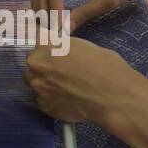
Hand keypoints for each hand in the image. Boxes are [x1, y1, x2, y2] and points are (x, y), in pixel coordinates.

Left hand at [24, 35, 140, 124]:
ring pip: (37, 83)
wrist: (113, 97)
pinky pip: (44, 99)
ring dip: (47, 83)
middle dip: (46, 66)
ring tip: (68, 86)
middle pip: (34, 63)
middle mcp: (35, 65)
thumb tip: (62, 51)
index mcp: (45, 44)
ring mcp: (38, 87)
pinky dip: (53, 99)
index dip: (49, 46)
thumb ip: (65, 48)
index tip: (55, 51)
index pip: (39, 40)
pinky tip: (69, 98)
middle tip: (64, 71)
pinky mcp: (44, 106)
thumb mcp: (84, 46)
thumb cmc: (106, 67)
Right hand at [30, 0, 144, 33]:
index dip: (53, 12)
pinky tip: (52, 21)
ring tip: (51, 30)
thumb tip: (64, 31)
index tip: (57, 32)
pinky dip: (45, 7)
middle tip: (51, 34)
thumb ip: (85, 14)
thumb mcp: (106, 1)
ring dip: (41, 11)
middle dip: (44, 13)